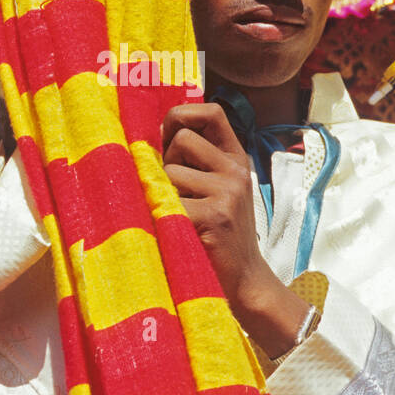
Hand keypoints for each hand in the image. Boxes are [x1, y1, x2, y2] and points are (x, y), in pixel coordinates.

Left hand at [161, 103, 310, 357]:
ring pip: (168, 173)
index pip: (212, 112)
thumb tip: (148, 137)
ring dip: (161, 195)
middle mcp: (235, 171)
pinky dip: (161, 217)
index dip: (183, 115)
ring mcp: (227, 193)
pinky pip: (167, 202)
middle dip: (166, 163)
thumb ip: (197, 164)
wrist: (245, 282)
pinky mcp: (214, 217)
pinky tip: (175, 232)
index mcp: (236, 159)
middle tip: (174, 194)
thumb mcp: (219, 191)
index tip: (167, 136)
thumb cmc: (221, 237)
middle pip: (181, 140)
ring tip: (178, 218)